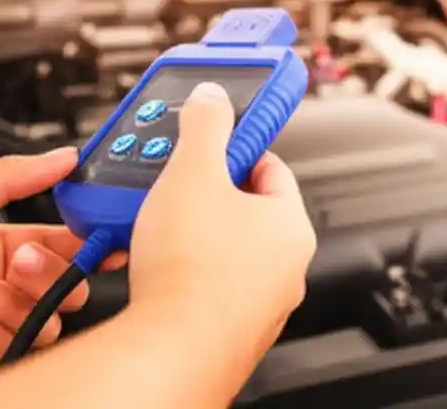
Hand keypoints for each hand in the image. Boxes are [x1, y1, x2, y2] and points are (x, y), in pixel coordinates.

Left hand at [0, 148, 123, 391]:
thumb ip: (7, 180)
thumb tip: (63, 156)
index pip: (64, 239)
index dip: (92, 239)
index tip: (110, 239)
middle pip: (66, 285)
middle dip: (49, 276)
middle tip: (16, 266)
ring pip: (42, 321)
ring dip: (6, 306)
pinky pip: (9, 348)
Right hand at [129, 82, 315, 395]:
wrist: (172, 347)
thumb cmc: (193, 270)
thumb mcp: (193, 172)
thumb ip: (205, 126)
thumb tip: (213, 98)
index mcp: (290, 225)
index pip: (269, 168)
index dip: (234, 148)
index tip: (212, 139)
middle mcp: (285, 267)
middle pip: (243, 210)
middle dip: (204, 193)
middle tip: (173, 184)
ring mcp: (259, 302)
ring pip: (223, 251)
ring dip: (190, 234)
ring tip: (155, 224)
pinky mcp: (228, 330)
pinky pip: (205, 287)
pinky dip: (182, 273)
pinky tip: (155, 268)